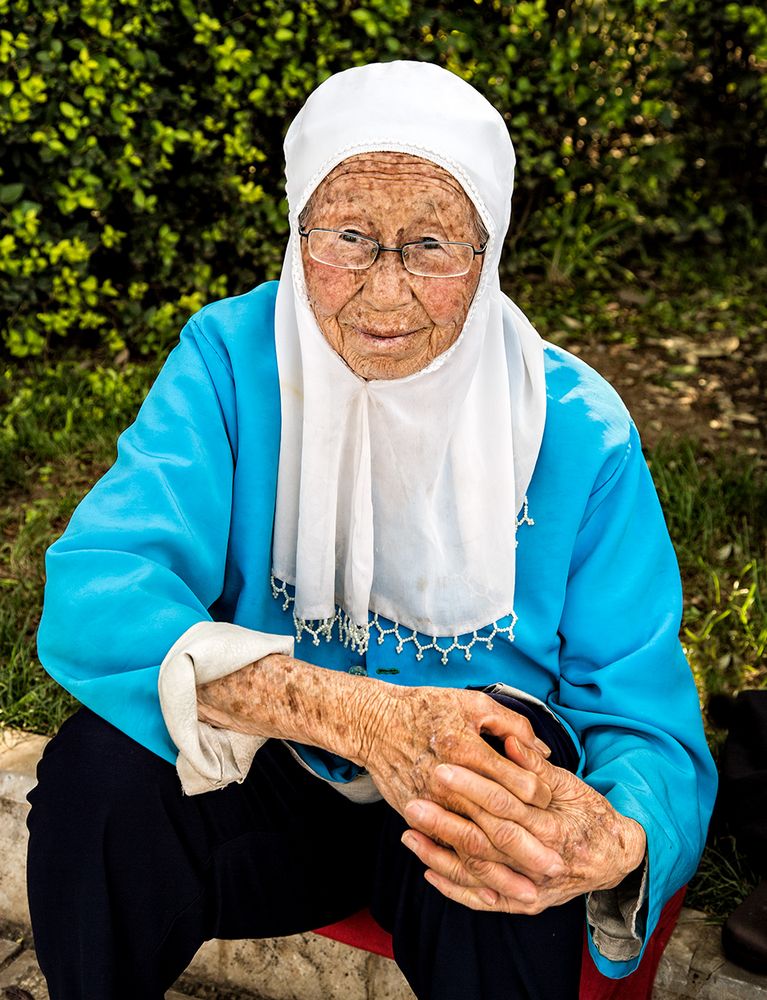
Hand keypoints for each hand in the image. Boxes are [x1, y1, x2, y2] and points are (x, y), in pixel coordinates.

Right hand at [358, 686, 566, 875]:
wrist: (375, 723)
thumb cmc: (427, 708)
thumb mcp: (473, 704)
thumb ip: (512, 725)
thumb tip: (542, 749)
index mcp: (469, 750)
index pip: (518, 784)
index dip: (542, 799)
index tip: (552, 805)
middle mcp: (451, 782)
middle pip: (500, 824)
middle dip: (531, 850)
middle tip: (559, 867)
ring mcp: (432, 803)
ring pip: (475, 848)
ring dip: (504, 874)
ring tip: (531, 892)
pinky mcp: (417, 816)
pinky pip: (448, 854)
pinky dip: (468, 877)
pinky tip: (489, 892)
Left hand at [401, 735, 646, 913]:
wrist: (615, 857)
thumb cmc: (589, 812)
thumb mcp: (568, 783)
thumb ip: (534, 766)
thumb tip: (509, 741)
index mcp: (553, 826)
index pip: (504, 804)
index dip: (471, 787)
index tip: (440, 767)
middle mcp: (542, 861)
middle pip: (486, 840)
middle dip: (446, 822)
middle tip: (413, 803)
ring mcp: (533, 888)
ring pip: (478, 873)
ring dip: (440, 854)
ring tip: (407, 833)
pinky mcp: (525, 904)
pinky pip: (483, 900)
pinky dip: (454, 887)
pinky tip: (426, 870)